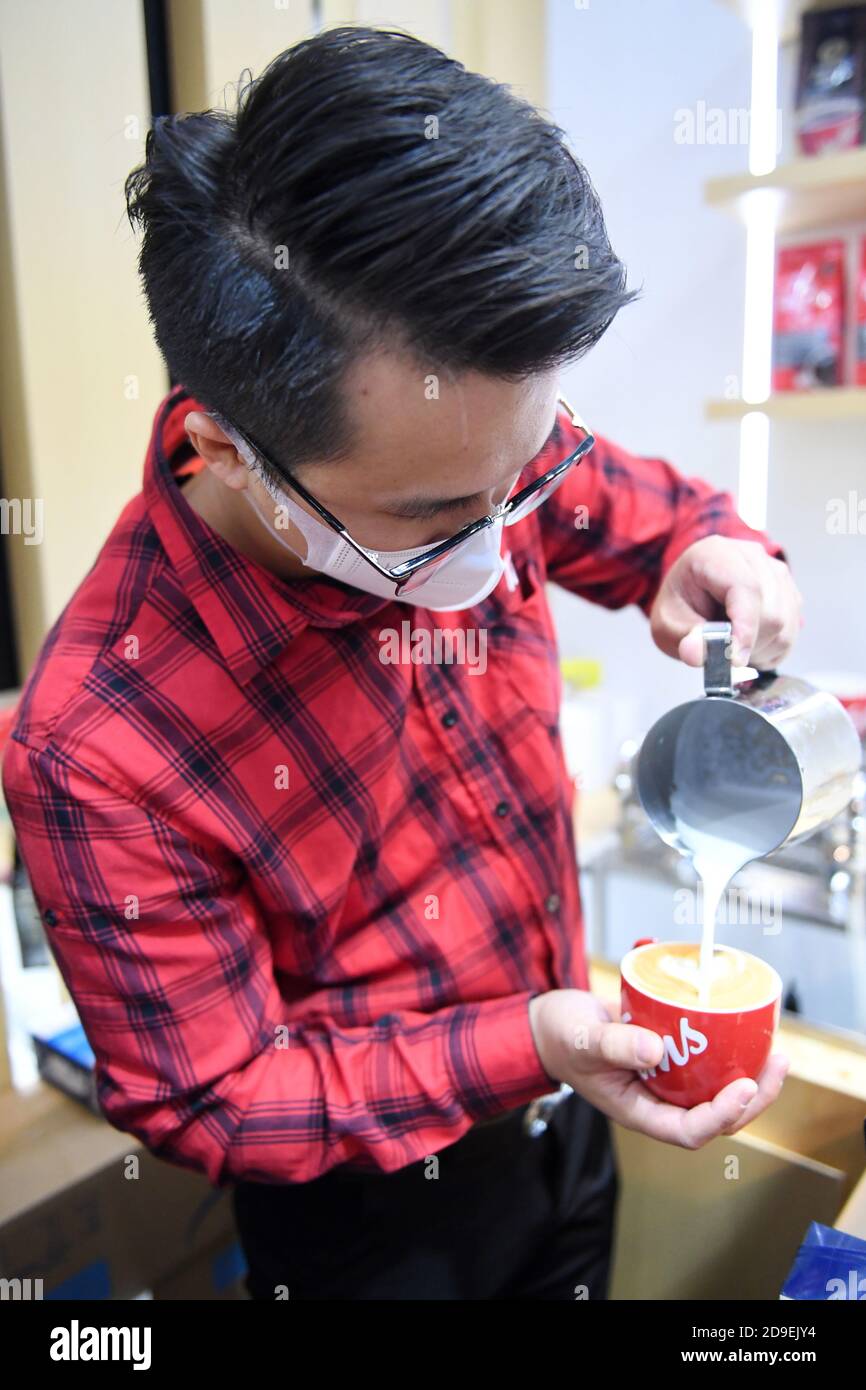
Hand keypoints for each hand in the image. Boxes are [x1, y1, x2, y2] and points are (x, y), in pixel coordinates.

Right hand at [528, 988, 788, 1147]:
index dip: (721, 1115)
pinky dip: (729, 1053)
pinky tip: (744, 1032)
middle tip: (775, 1065)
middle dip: (751, 1098)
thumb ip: (614, 1046)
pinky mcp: (670, 1055)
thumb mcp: (582, 1040)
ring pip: (717, 1092)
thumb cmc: (561, 1038)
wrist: (553, 1023)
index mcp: (639, 1111)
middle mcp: (659, 1101)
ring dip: (750, 1078)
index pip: (689, 1130)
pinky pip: (706, 1063)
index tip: (742, 1087)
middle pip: (716, 1117)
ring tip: (773, 1052)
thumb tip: (655, 1050)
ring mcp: (666, 1080)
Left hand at [650, 537, 802, 668]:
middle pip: (771, 611)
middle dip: (750, 644)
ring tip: (734, 648)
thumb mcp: (668, 623)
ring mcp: (775, 572)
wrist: (692, 594)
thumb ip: (684, 638)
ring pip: (786, 623)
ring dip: (762, 648)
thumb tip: (697, 654)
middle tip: (725, 655)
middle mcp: (752, 556)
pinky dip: (772, 648)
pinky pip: (793, 629)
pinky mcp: (788, 591)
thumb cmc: (681, 604)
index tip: (735, 659)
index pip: (746, 589)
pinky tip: (750, 645)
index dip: (745, 629)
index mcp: (715, 554)